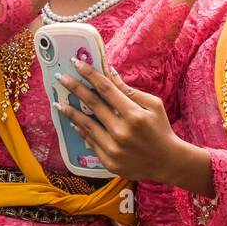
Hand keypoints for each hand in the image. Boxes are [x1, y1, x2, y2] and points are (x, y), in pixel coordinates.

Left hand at [56, 60, 213, 194]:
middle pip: (92, 104)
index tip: (76, 63)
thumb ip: (129, 91)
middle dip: (74, 88)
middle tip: (61, 78)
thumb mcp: (153, 105)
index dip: (90, 74)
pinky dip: (81, 130)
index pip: (106, 89)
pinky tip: (73, 122)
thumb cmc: (161, 129)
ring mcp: (113, 148)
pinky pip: (90, 141)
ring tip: (58, 103)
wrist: (167, 162)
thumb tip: (110, 72)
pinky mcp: (109, 160)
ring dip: (70, 112)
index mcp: (134, 114)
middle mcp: (121, 131)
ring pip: (86, 125)